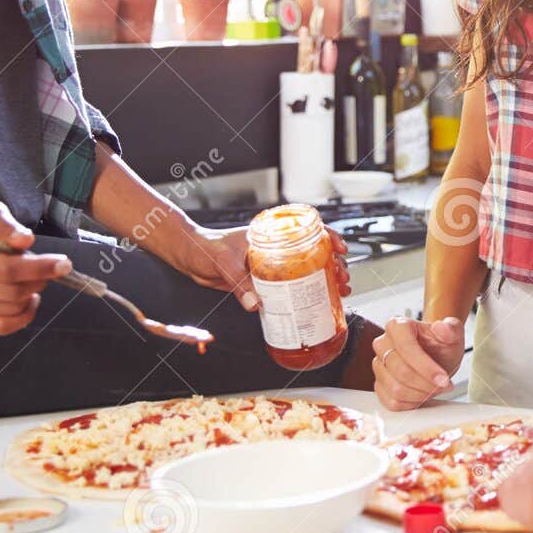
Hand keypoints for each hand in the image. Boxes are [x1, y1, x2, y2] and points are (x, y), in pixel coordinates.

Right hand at [0, 201, 71, 334]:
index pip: (7, 269)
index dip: (39, 268)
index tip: (64, 264)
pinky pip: (1, 327)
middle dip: (38, 281)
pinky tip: (29, 300)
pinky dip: (23, 317)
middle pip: (11, 292)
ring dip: (31, 295)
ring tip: (31, 280)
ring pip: (10, 310)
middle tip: (47, 269)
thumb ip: (7, 223)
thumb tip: (25, 240)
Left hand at [173, 225, 353, 312]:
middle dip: (333, 264)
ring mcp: (271, 264)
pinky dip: (304, 294)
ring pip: (305, 270)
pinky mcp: (264, 280)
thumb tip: (254, 304)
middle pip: (313, 252)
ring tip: (339, 291)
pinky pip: (289, 287)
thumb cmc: (204, 248)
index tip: (341, 249)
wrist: (189, 257)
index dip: (328, 237)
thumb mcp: (222, 262)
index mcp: (269, 235)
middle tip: (343, 278)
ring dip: (325, 279)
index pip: (306, 229)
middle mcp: (275, 248)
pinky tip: (315, 302)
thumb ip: (238, 282)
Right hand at [372, 315, 464, 409]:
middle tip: (444, 385)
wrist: (436, 357)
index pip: (406, 347)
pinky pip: (392, 402)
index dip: (426, 367)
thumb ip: (452, 328)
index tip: (443, 379)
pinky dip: (412, 403)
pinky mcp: (379, 385)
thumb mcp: (454, 334)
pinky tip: (423, 395)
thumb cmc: (440, 345)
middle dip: (426, 383)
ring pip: (396, 389)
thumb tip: (441, 328)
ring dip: (421, 394)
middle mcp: (383, 344)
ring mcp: (379, 365)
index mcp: (398, 326)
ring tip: (436, 389)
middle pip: (401, 371)